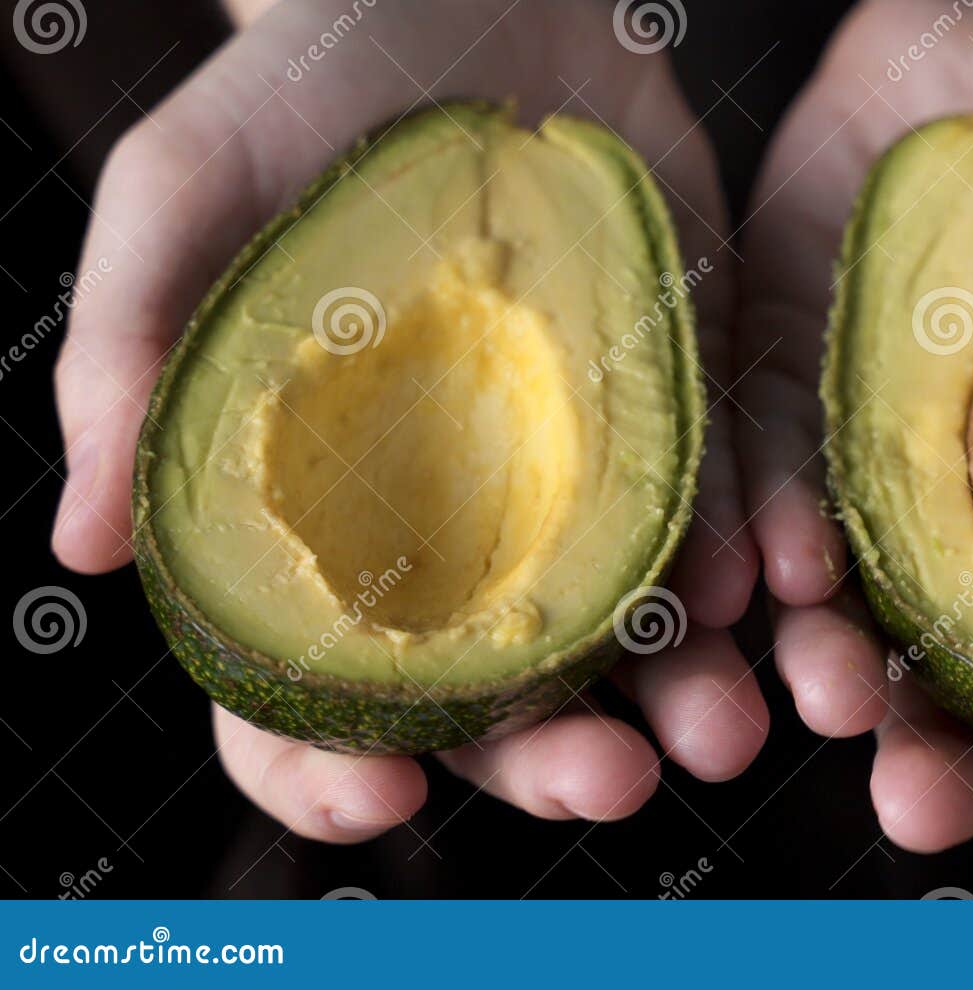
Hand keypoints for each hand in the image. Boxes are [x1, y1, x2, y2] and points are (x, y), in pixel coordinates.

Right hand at [52, 0, 762, 842]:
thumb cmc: (302, 92)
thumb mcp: (189, 195)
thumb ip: (136, 357)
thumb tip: (84, 542)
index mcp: (321, 518)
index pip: (305, 693)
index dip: (327, 769)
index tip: (382, 802)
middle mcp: (456, 528)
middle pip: (493, 698)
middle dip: (549, 759)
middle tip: (613, 782)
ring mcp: (576, 479)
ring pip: (626, 634)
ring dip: (679, 694)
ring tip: (724, 725)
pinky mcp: (676, 412)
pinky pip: (719, 510)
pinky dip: (746, 557)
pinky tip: (772, 586)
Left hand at [735, 0, 972, 860]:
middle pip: (956, 679)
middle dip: (940, 758)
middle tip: (930, 812)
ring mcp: (879, 461)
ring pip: (842, 599)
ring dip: (826, 666)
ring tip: (829, 706)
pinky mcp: (789, 381)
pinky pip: (759, 470)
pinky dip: (757, 528)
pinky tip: (768, 574)